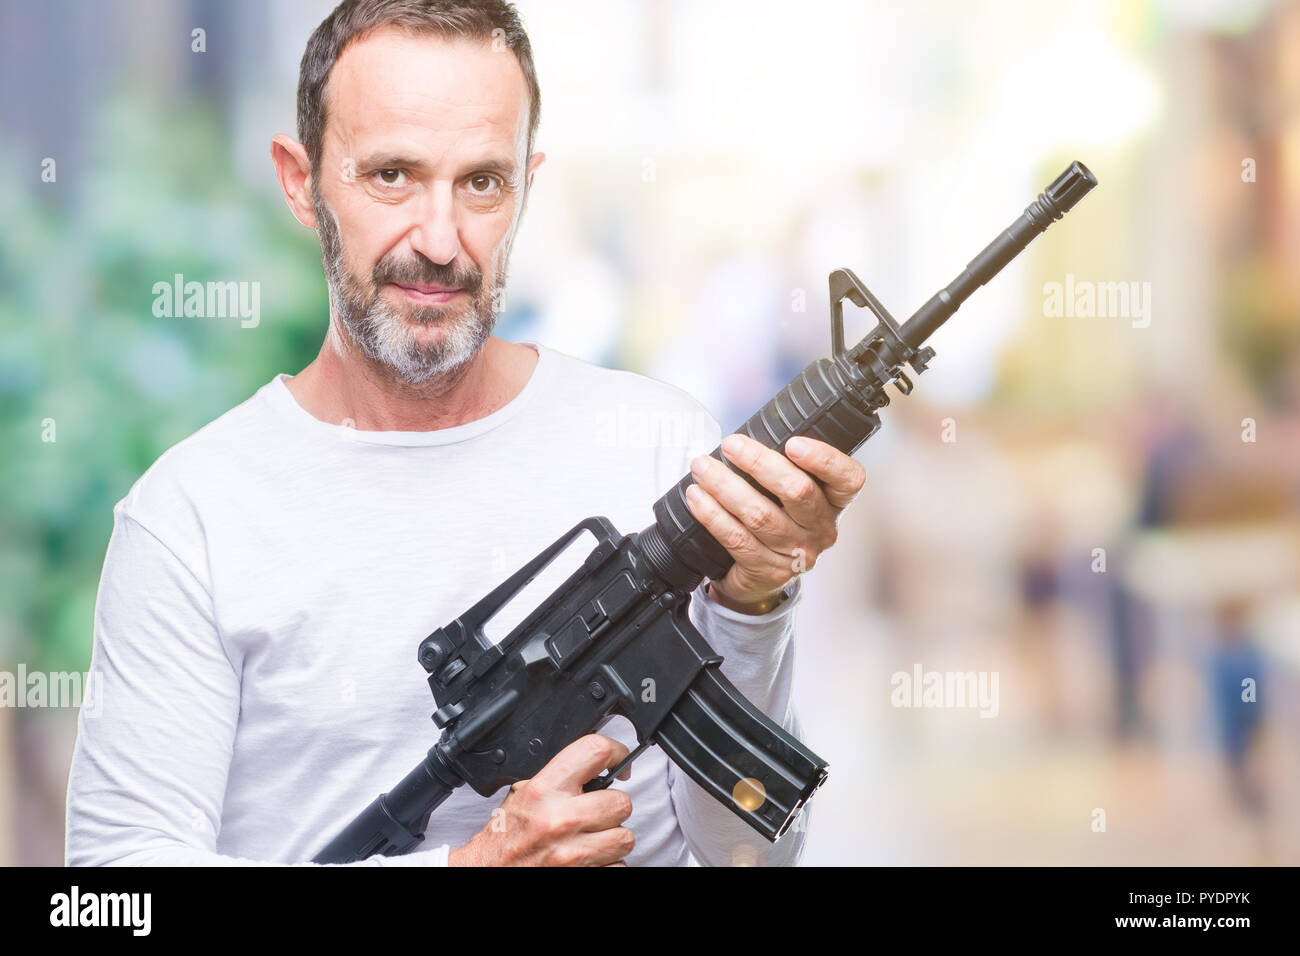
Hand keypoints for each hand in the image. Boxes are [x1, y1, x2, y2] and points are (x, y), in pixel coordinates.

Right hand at [447, 734, 634, 866]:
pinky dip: (608, 863)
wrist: (489, 872)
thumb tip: (595, 762)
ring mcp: (573, 853)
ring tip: (591, 836)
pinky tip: (588, 857)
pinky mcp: (583, 875)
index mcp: (544, 790)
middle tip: (597, 810)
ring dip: (612, 838)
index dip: (615, 751)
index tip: (618, 759)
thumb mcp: (522, 793)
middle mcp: (560, 820)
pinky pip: (618, 866)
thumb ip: (559, 777)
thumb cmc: (506, 835)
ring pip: (625, 838)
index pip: (594, 752)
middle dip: (612, 806)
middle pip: (621, 802)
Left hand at [684, 434, 865, 613]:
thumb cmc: (775, 519)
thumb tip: (745, 437)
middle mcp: (822, 529)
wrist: (760, 577)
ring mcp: (797, 554)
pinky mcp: (768, 571)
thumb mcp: (789, 495)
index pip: (848, 478)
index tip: (792, 443)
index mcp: (835, 503)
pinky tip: (697, 497)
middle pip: (798, 491)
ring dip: (725, 486)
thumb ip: (782, 467)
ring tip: (702, 467)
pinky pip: (737, 539)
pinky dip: (713, 515)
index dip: (824, 459)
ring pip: (759, 515)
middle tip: (730, 445)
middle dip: (758, 463)